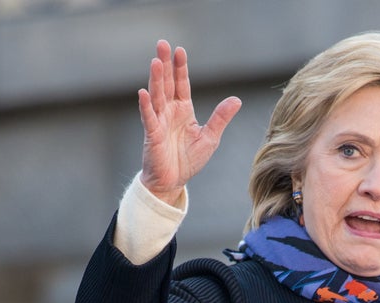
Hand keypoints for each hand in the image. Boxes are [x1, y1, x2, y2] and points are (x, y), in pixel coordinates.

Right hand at [138, 40, 240, 205]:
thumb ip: (220, 118)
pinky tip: (143, 92)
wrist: (173, 182)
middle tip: (162, 44)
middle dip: (165, 64)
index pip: (182, 84)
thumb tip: (236, 99)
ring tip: (156, 62)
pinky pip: (149, 118)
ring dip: (156, 79)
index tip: (179, 50)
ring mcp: (159, 122)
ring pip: (157, 96)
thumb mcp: (210, 137)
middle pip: (167, 83)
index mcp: (183, 110)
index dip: (180, 67)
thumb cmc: (188, 160)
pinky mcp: (152, 135)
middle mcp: (169, 112)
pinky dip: (146, 106)